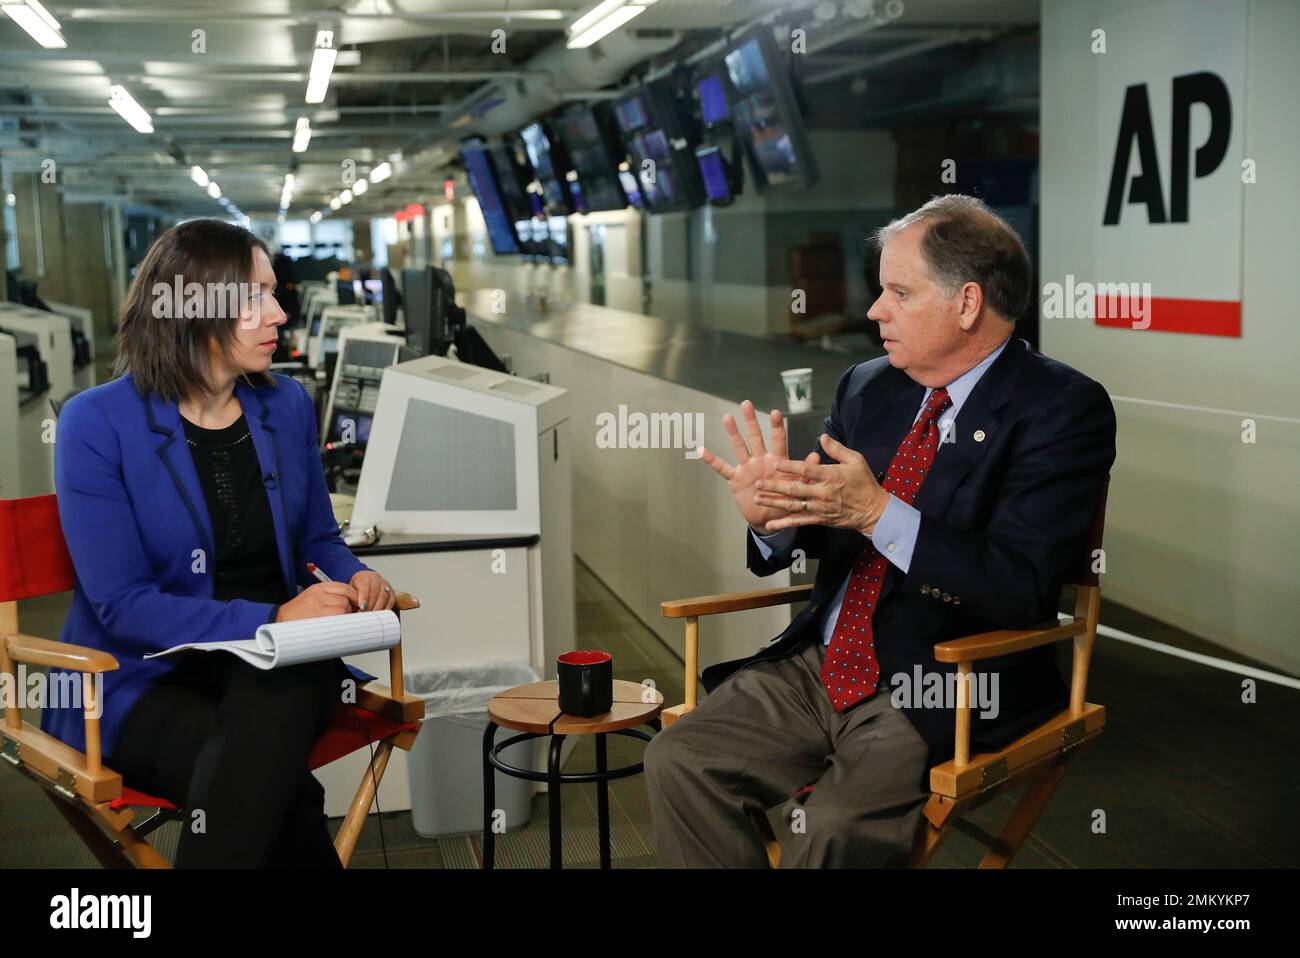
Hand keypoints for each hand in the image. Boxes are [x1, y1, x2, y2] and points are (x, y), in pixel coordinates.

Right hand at [276, 582, 358, 621]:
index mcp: (319, 588)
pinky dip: (340, 621)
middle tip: (348, 613)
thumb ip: (331, 595)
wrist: (284, 620)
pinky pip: (337, 617)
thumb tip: (352, 599)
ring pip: (343, 608)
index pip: (344, 588)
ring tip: (339, 619)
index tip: (356, 602)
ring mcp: (317, 606)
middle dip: (350, 606)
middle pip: (346, 598)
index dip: (353, 596)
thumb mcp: (314, 596)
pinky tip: (336, 624)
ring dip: (345, 615)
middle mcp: (318, 595)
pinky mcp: (317, 617)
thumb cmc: (301, 610)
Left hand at [350, 569, 394, 611]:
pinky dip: (385, 609)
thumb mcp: (350, 592)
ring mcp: (385, 584)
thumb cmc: (355, 590)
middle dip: (370, 605)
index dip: (363, 597)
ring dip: (378, 608)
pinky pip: (391, 601)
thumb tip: (350, 612)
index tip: (361, 607)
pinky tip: (380, 615)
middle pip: (375, 592)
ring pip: (384, 596)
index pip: (364, 586)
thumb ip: (351, 600)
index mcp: (363, 577)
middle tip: (365, 615)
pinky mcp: (391, 592)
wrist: (363, 585)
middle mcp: (375, 578)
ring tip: (372, 617)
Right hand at [697, 400, 820, 533]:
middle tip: (746, 404)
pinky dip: (712, 460)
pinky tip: (701, 450)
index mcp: (777, 461)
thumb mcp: (798, 488)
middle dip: (751, 421)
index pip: (778, 440)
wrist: (770, 519)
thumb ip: (805, 472)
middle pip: (756, 437)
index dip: (776, 427)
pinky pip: (722, 468)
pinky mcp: (736, 480)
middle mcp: (761, 460)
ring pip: (739, 448)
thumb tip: (816, 456)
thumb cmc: (785, 501)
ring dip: (733, 433)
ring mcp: (747, 468)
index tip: (775, 412)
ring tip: (728, 418)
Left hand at [753, 433, 890, 534]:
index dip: (790, 467)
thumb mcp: (856, 460)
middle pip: (794, 489)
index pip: (806, 470)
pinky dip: (784, 523)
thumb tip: (822, 436)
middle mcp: (822, 493)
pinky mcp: (820, 519)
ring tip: (757, 499)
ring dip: (774, 502)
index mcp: (830, 476)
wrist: (874, 511)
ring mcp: (820, 508)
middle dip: (774, 486)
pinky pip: (799, 522)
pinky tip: (770, 524)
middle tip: (757, 483)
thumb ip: (837, 449)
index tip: (774, 463)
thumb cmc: (865, 483)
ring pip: (793, 505)